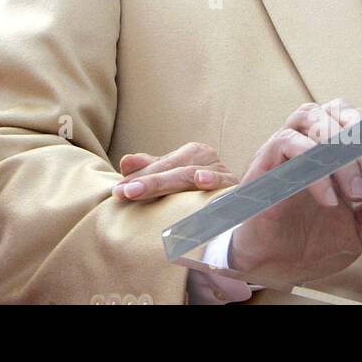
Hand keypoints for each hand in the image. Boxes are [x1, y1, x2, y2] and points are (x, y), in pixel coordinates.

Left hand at [110, 142, 237, 201]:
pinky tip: (201, 180)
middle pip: (173, 170)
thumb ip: (150, 169)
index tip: (118, 191)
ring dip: (167, 183)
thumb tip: (125, 162)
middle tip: (126, 192)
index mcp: (191, 154)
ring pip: (192, 176)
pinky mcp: (238, 188)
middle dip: (148, 181)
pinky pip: (225, 186)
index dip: (139, 177)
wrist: (243, 208)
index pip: (160, 164)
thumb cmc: (199, 193)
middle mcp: (207, 159)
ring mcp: (223, 173)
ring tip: (144, 189)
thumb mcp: (173, 178)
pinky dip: (214, 181)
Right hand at [227, 98, 361, 290]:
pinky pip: (288, 143)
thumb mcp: (359, 228)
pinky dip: (315, 170)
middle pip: (342, 113)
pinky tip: (329, 200)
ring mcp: (286, 149)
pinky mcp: (265, 163)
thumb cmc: (312, 242)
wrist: (276, 267)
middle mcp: (309, 140)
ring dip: (342, 152)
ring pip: (314, 117)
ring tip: (355, 192)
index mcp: (333, 149)